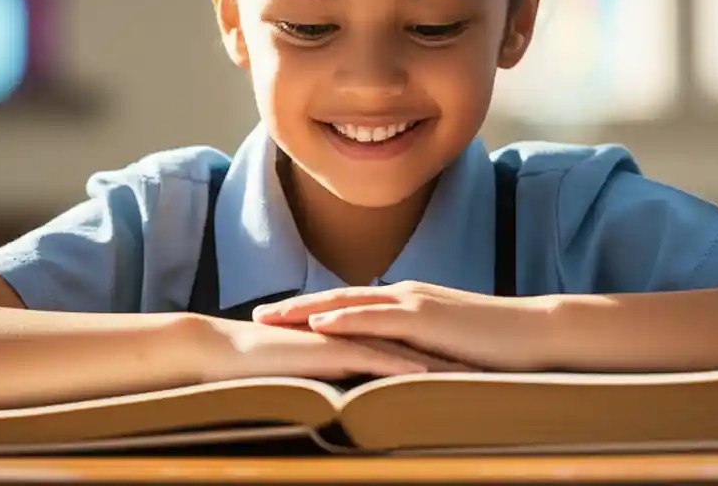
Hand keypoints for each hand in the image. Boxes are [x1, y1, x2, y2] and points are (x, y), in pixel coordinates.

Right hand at [191, 315, 473, 382]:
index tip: (476, 356)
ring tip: (474, 370)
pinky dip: (400, 366)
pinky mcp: (330, 351)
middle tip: (491, 359)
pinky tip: (427, 375)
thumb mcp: (316, 367)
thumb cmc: (265, 362)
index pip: (408, 339)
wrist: (226, 351)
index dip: (442, 347)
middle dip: (452, 350)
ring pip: (401, 347)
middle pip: (415, 339)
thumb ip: (341, 368)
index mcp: (356, 334)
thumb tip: (364, 387)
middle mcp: (356, 331)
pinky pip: (370, 358)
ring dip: (438, 359)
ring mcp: (344, 338)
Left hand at [252, 281, 554, 371]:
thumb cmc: (497, 345)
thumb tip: (398, 371)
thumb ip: (420, 351)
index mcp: (408, 303)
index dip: (313, 311)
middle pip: (338, 299)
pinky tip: (318, 323)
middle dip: (295, 306)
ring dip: (307, 308)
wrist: (535, 332)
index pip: (351, 305)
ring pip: (349, 303)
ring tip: (271, 317)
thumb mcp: (448, 348)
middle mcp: (404, 295)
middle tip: (257, 316)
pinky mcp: (427, 317)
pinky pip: (378, 316)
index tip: (279, 319)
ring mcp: (414, 302)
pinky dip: (345, 318)